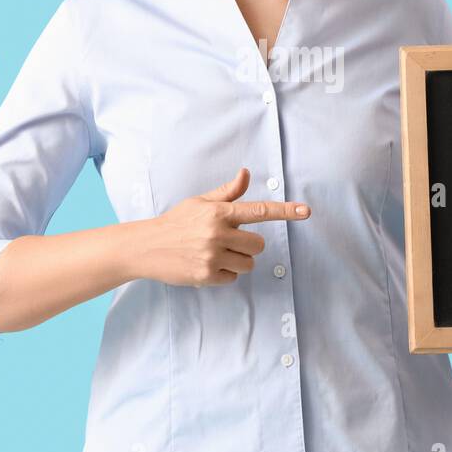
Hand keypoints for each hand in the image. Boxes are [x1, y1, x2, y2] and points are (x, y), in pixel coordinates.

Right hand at [136, 167, 310, 287]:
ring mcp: (212, 256)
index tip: (306, 211)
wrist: (145, 246)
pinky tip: (206, 265)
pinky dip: (224, 274)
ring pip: (248, 264)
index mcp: (218, 212)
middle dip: (248, 245)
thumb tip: (245, 173)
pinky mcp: (206, 276)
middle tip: (228, 242)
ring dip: (238, 261)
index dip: (285, 211)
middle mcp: (217, 233)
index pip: (259, 210)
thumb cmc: (176, 222)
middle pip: (258, 245)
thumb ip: (227, 193)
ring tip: (215, 254)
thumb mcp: (199, 203)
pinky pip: (233, 278)